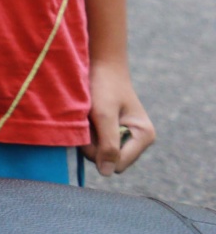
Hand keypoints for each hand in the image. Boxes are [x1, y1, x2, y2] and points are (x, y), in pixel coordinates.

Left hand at [82, 59, 154, 174]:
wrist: (101, 61)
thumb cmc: (103, 84)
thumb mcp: (103, 113)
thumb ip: (108, 144)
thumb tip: (107, 173)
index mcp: (144, 136)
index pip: (118, 163)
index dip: (100, 151)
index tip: (92, 127)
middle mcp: (139, 139)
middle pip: (110, 160)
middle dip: (95, 143)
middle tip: (90, 118)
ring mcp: (127, 136)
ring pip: (102, 152)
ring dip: (90, 136)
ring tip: (90, 114)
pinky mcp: (116, 131)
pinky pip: (99, 142)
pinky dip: (90, 131)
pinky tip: (91, 116)